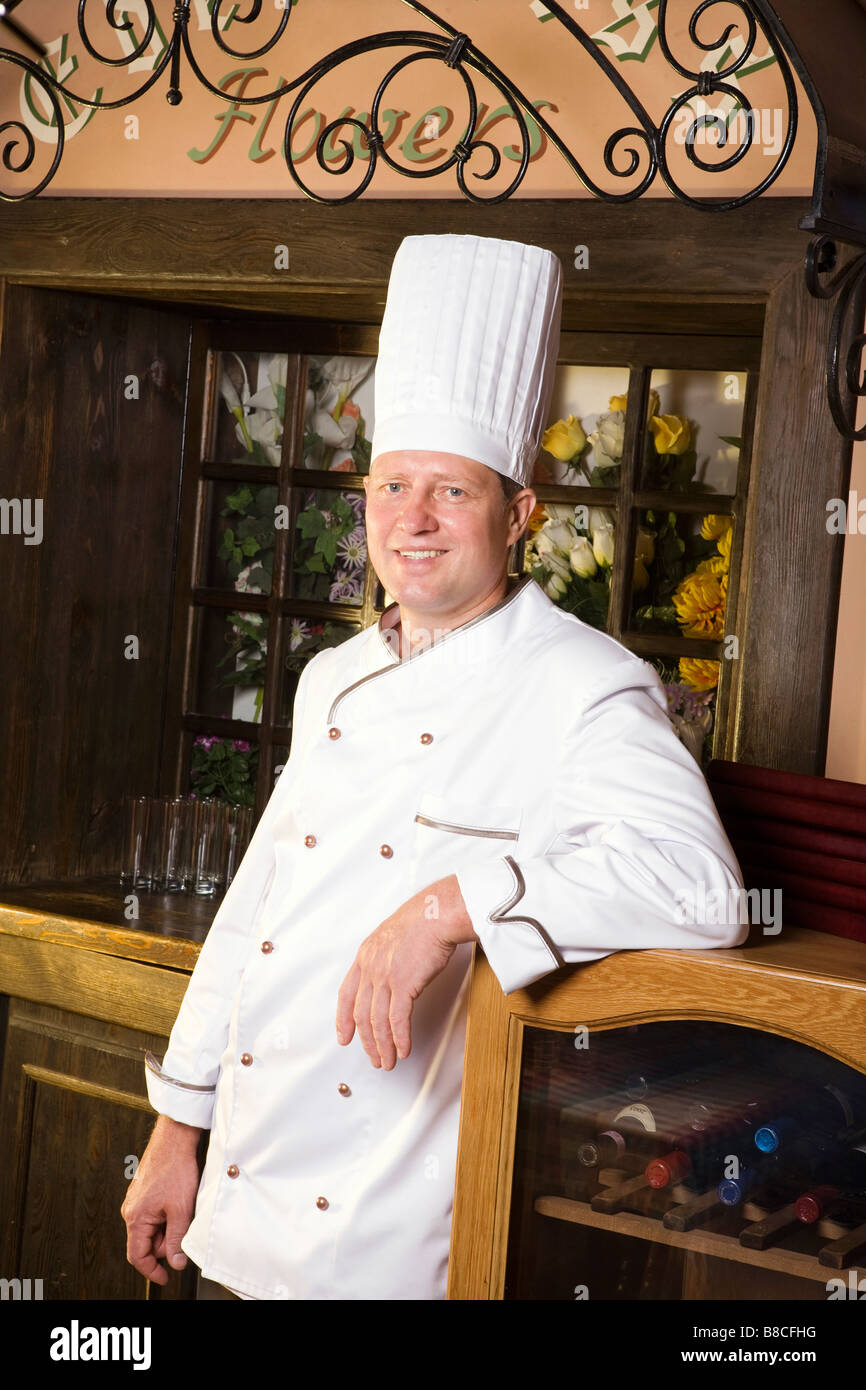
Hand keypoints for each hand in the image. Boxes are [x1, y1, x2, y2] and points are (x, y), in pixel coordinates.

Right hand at [121, 1115, 202, 1285]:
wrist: (174, 1139)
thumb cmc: (175, 1169)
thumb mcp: (181, 1210)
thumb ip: (177, 1239)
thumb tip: (177, 1263)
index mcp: (135, 1217)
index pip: (137, 1256)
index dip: (152, 1270)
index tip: (166, 1277)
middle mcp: (131, 1210)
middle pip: (146, 1243)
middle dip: (166, 1244)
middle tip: (184, 1231)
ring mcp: (136, 1201)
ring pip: (152, 1228)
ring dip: (168, 1228)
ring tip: (183, 1211)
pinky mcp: (143, 1193)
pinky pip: (153, 1214)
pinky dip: (167, 1216)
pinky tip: (178, 1203)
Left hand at [336, 874, 476, 1069]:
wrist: (437, 913)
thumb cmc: (424, 919)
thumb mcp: (393, 935)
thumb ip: (385, 956)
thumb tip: (391, 972)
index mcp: (365, 956)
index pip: (346, 994)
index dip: (344, 1019)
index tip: (345, 1036)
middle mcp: (370, 968)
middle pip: (361, 1014)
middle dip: (367, 1041)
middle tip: (374, 1057)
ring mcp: (385, 976)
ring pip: (378, 1021)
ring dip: (383, 1046)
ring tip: (389, 1061)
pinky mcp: (403, 984)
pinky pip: (398, 1020)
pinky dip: (400, 1038)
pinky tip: (404, 1049)